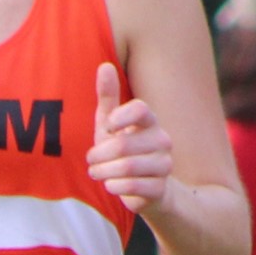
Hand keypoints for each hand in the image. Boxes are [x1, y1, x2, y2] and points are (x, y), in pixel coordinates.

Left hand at [86, 62, 174, 212]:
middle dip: (99, 154)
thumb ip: (108, 97)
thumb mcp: (111, 124)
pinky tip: (110, 184)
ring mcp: (164, 165)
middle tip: (91, 159)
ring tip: (97, 172)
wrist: (147, 189)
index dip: (119, 117)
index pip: (141, 109)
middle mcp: (162, 141)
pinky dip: (114, 186)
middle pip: (123, 144)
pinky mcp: (161, 188)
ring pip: (127, 167)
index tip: (108, 128)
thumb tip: (105, 65)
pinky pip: (131, 186)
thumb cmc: (124, 151)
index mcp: (150, 121)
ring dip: (103, 171)